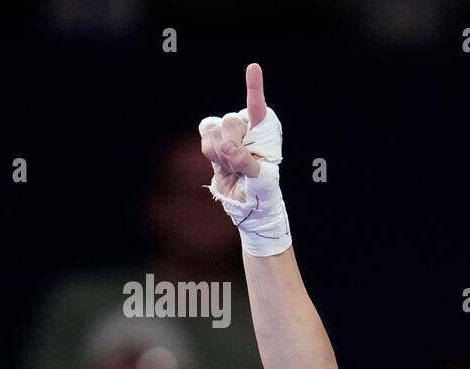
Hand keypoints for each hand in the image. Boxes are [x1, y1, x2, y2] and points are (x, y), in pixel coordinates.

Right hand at [199, 64, 267, 201]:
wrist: (245, 199)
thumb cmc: (261, 187)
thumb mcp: (261, 179)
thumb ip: (247, 163)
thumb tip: (230, 149)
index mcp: (265, 129)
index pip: (258, 107)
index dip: (254, 87)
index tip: (253, 68)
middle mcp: (246, 123)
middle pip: (229, 122)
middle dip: (232, 149)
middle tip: (242, 166)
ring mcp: (228, 128)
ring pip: (214, 130)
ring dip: (222, 155)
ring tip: (235, 166)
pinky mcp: (213, 135)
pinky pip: (204, 136)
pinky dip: (211, 152)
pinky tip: (222, 161)